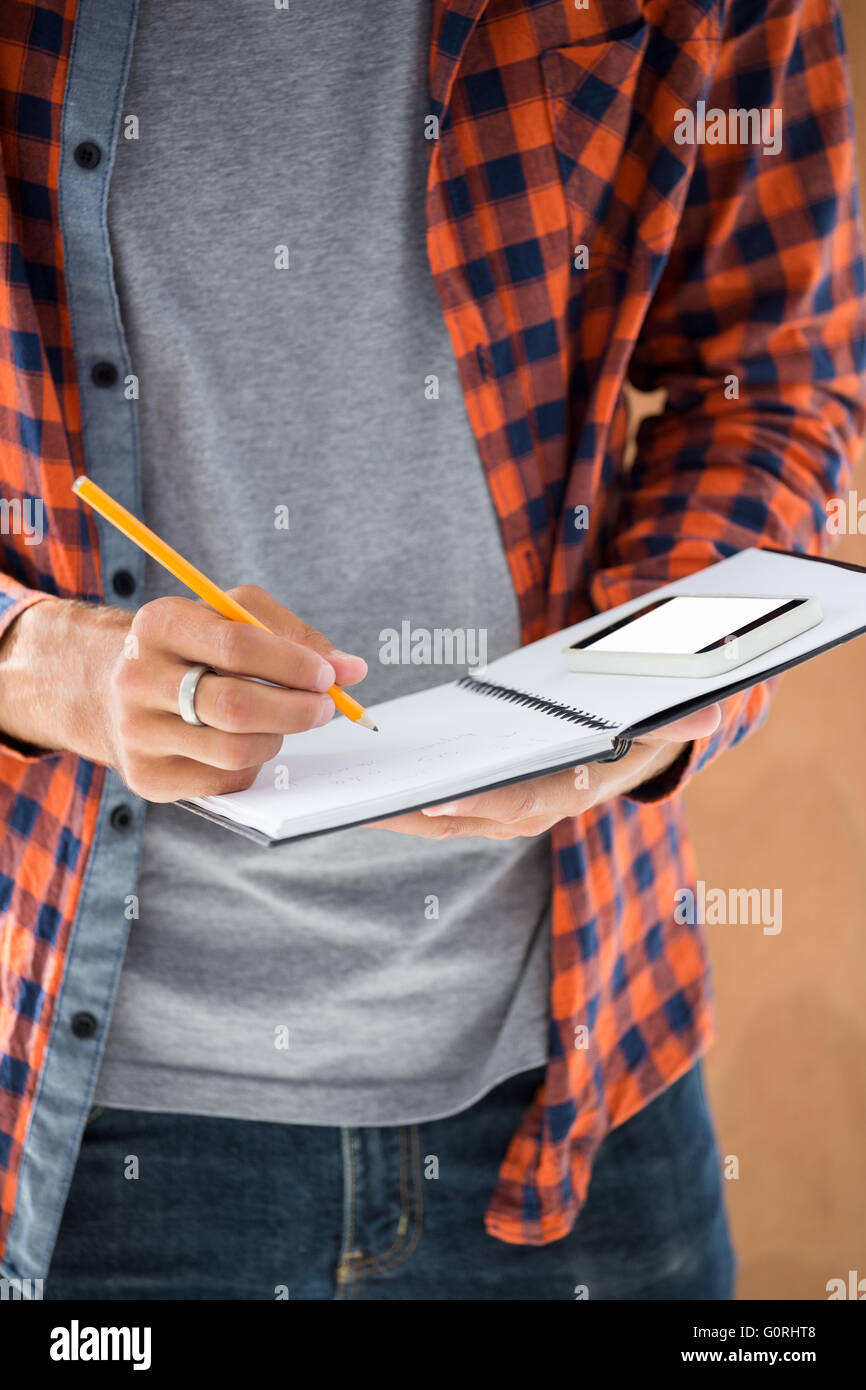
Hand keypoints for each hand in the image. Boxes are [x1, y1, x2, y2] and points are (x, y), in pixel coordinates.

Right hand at [0, 587, 365, 801]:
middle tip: (325, 707)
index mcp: (158, 625)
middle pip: (236, 706)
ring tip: (281, 721)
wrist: (112, 688)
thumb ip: (293, 635)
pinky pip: (224, 780)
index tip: (327, 675)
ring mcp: (137, 733)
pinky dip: (253, 765)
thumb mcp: (231, 618)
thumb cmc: (193, 646)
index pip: (237, 646)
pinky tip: (248, 743)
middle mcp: (136, 678)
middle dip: (296, 709)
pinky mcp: (147, 777)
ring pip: (235, 749)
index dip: (293, 664)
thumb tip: (351, 670)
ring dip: (276, 737)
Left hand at [367, 705, 721, 840]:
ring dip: (399, 810)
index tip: (435, 803)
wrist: (634, 749)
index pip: (519, 806)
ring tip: (350, 795)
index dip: (477, 806)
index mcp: (568, 793)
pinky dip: (405, 798)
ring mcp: (506, 809)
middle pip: (465, 817)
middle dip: (415, 812)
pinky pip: (440, 804)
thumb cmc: (643, 730)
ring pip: (444, 816)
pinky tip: (369, 780)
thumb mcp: (667, 721)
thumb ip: (682, 720)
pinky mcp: (486, 800)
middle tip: (364, 801)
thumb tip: (711, 715)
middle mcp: (532, 809)